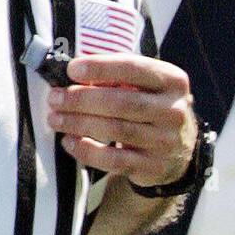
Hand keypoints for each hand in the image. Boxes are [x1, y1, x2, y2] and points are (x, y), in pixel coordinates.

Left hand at [47, 55, 196, 186]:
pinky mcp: (153, 167)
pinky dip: (88, 151)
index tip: (72, 69)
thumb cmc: (151, 107)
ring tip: (56, 118)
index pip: (134, 68)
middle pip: (122, 102)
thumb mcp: (147, 85)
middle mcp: (173, 110)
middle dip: (82, 99)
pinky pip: (115, 160)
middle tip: (55, 98)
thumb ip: (120, 76)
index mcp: (172, 80)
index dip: (101, 68)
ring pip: (116, 131)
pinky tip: (70, 142)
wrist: (178, 150)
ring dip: (79, 123)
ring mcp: (165, 141)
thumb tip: (75, 73)